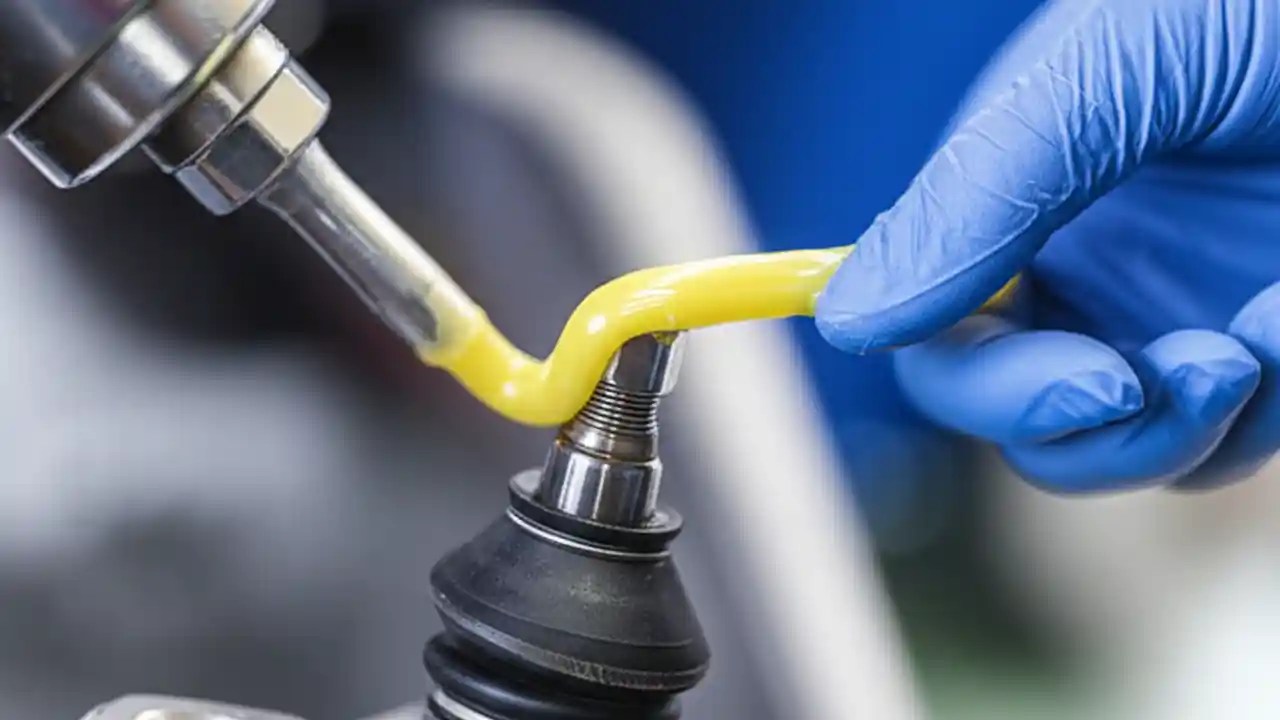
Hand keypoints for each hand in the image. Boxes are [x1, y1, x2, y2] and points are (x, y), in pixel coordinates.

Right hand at [816, 0, 1279, 491]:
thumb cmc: (1248, 2)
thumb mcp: (1098, 77)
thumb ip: (970, 197)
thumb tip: (845, 320)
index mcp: (1015, 216)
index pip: (947, 347)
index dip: (984, 387)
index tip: (1084, 382)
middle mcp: (1089, 281)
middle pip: (1035, 430)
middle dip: (1095, 433)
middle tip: (1168, 380)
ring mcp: (1183, 320)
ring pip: (1144, 455)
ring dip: (1195, 427)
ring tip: (1268, 333)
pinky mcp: (1276, 347)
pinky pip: (1248, 436)